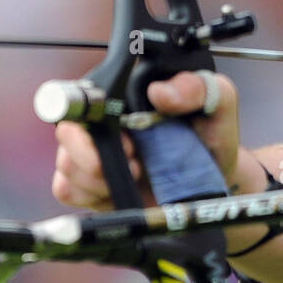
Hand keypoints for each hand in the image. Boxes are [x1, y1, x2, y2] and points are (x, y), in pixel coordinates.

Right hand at [51, 71, 242, 209]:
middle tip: (136, 163)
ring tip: (138, 176)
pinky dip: (91, 195)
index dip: (93, 116)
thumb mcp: (217, 102)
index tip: (126, 138)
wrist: (217, 178)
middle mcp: (101, 123)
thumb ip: (196, 87)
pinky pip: (66, 190)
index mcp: (123, 96)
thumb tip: (160, 92)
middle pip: (66, 132)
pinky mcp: (91, 186)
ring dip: (99, 178)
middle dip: (94, 155)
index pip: (83, 96)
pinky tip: (121, 193)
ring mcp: (92, 155)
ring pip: (65, 165)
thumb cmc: (211, 135)